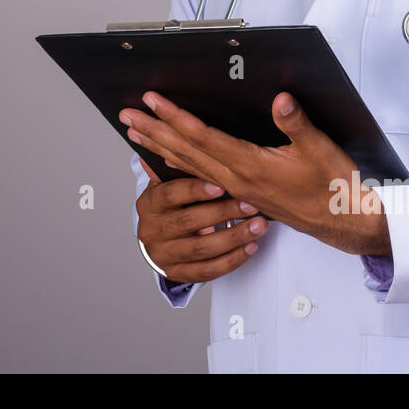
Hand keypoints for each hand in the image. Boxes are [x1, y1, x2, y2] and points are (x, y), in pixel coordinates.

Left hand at [122, 91, 390, 256]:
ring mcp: (235, 189)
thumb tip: (280, 99)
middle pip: (185, 151)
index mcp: (250, 165)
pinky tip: (164, 159)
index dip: (175, 116)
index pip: (202, 137)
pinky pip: (198, 177)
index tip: (152, 100)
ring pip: (187, 165)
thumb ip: (297, 123)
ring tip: (135, 133)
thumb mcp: (320, 149)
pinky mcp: (239, 194)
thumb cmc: (332, 186)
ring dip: (158, 147)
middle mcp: (235, 179)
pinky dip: (176, 164)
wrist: (341, 222)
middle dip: (154, 130)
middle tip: (126, 115)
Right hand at [135, 158, 265, 283]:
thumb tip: (176, 134)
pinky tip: (249, 247)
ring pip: (201, 249)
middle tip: (251, 204)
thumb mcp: (168, 182)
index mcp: (149, 203)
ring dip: (234, 237)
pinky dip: (231, 260)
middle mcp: (152, 230)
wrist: (158, 237)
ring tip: (258, 226)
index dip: (195, 190)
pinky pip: (207, 271)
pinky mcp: (177, 274)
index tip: (220, 185)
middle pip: (190, 222)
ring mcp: (164, 254)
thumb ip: (176, 164)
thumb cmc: (171, 204)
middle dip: (224, 213)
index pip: (170, 195)